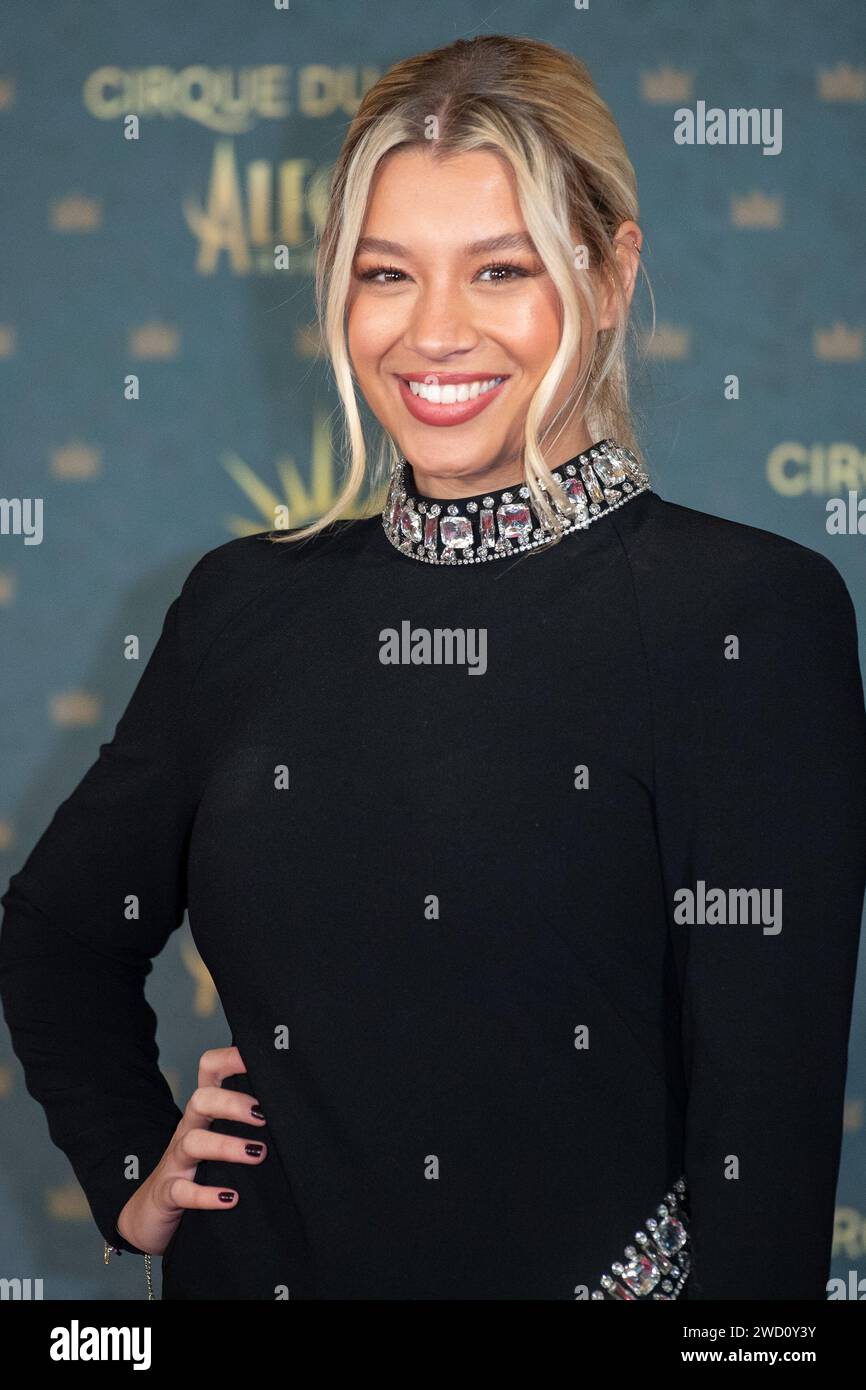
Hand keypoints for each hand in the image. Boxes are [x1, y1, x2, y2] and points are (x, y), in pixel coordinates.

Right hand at [115, 1045, 266, 1255]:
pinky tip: (231, 1198)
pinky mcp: (168, 1193)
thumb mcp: (221, 1140)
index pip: (210, 1070)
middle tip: (263, 1116)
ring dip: (226, 1146)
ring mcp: (176, 1161)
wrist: (150, 1213)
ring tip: (258, 1154)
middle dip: (232, 1103)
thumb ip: (249, 1124)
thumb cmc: (198, 1171)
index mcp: (204, 1112)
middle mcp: (189, 1129)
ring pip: (193, 1142)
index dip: (231, 1058)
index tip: (261, 1057)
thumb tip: (296, 1110)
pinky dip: (206, 1195)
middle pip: (201, 1100)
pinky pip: (183, 1191)